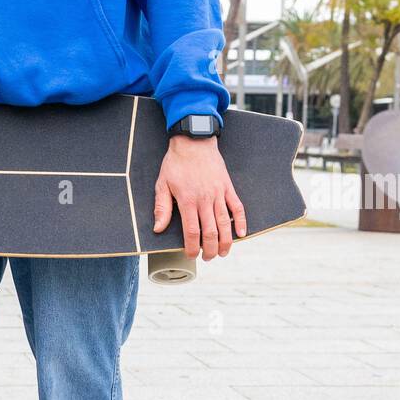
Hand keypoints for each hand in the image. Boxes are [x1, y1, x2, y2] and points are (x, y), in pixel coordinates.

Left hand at [152, 136, 246, 260]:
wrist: (194, 141)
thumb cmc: (176, 163)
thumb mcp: (162, 184)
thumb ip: (162, 208)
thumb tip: (158, 229)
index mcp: (188, 201)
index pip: (192, 231)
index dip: (192, 247)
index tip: (191, 256)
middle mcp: (205, 199)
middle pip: (211, 232)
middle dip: (210, 249)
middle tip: (209, 258)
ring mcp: (218, 193)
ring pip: (225, 223)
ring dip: (226, 241)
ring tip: (224, 253)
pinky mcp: (228, 187)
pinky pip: (237, 207)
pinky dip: (241, 221)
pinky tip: (241, 234)